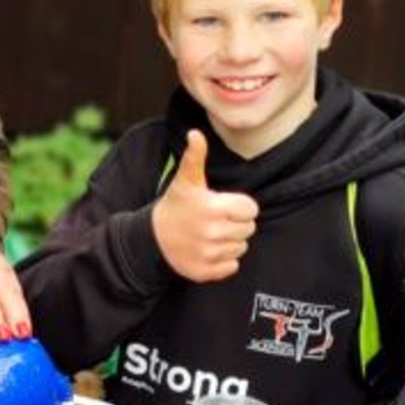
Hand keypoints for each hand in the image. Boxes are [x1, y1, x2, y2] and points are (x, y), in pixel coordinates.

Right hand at [151, 132, 257, 281]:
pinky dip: (224, 261)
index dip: (239, 207)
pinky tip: (209, 250)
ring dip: (230, 242)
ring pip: (241, 248)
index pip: (251, 210)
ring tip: (211, 235)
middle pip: (248, 230)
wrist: (153, 238)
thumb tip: (195, 133)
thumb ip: (195, 157)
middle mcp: (212, 233)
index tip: (223, 206)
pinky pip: (232, 267)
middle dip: (236, 224)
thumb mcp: (186, 180)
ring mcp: (208, 254)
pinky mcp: (205, 271)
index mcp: (213, 208)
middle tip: (217, 220)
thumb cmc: (176, 205)